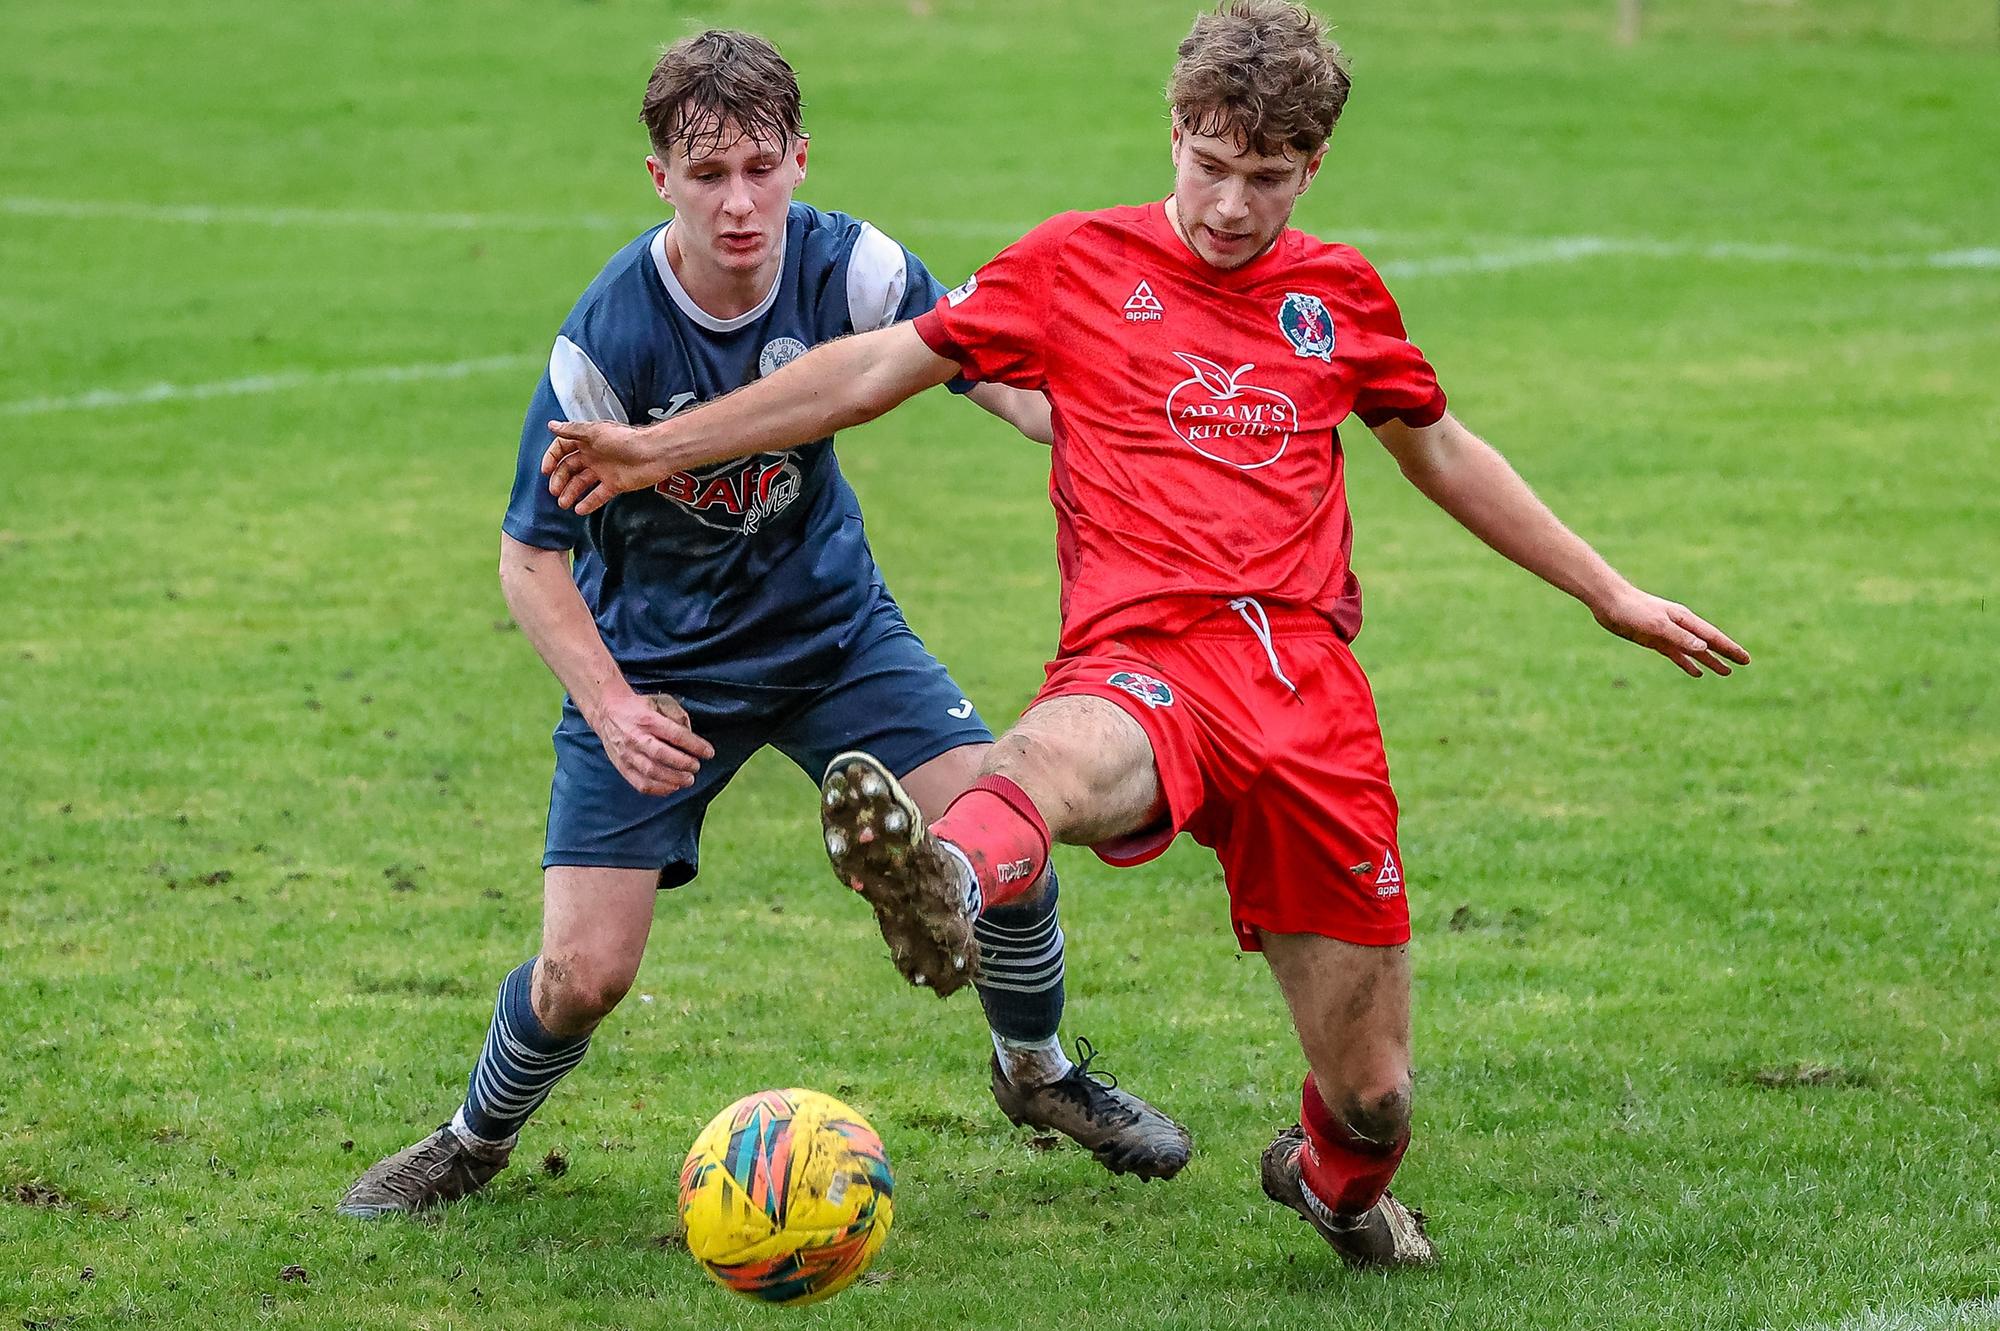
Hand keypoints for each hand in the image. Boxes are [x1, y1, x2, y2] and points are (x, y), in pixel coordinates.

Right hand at [541, 419, 670, 515]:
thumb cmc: (626, 439)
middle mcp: (593, 455)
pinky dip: (588, 503)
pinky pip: (598, 496)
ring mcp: (604, 471)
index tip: (545, 471)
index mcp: (587, 440)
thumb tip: (551, 425)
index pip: (563, 449)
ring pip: (581, 483)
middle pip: (570, 468)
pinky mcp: (614, 484)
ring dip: (571, 493)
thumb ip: (572, 430)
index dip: (552, 459)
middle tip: (553, 491)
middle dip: (560, 479)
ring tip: (563, 503)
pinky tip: (579, 510)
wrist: (653, 453)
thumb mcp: (595, 432)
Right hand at [588, 692, 716, 795]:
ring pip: (651, 772)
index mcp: (647, 719)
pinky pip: (639, 783)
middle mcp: (635, 737)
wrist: (608, 712)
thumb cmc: (640, 708)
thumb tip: (691, 738)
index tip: (709, 753)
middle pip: (662, 755)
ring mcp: (627, 754)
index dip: (694, 745)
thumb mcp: (661, 702)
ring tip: (688, 780)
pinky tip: (672, 787)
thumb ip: (678, 717)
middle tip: (696, 767)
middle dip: (683, 764)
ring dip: (673, 779)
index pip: (675, 734)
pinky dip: (658, 789)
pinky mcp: (621, 766)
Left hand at [1590, 586, 1748, 677]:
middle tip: (1743, 664)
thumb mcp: (1657, 625)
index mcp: (1684, 620)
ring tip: (1725, 672)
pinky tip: (1696, 672)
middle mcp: (1680, 627)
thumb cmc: (1634, 609)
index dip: (1729, 648)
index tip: (1745, 659)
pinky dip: (1687, 663)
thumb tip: (1704, 647)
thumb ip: (1680, 636)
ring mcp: (1668, 634)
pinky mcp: (1655, 640)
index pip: (1713, 637)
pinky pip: (1676, 654)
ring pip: (1694, 651)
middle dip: (1725, 653)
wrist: (1610, 602)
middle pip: (1708, 643)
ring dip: (1709, 661)